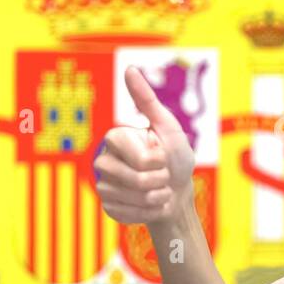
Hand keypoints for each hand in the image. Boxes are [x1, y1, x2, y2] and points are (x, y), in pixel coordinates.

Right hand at [93, 66, 196, 225]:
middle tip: (162, 176)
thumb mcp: (167, 127)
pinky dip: (148, 212)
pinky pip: (128, 214)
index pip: (139, 159)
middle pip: (135, 180)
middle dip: (159, 181)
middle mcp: (104, 160)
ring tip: (158, 189)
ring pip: (132, 199)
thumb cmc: (175, 157)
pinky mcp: (109, 207)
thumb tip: (129, 68)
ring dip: (156, 197)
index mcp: (115, 139)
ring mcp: (104, 185)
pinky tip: (150, 205)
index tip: (162, 155)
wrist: (179, 194)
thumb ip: (146, 100)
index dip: (158, 161)